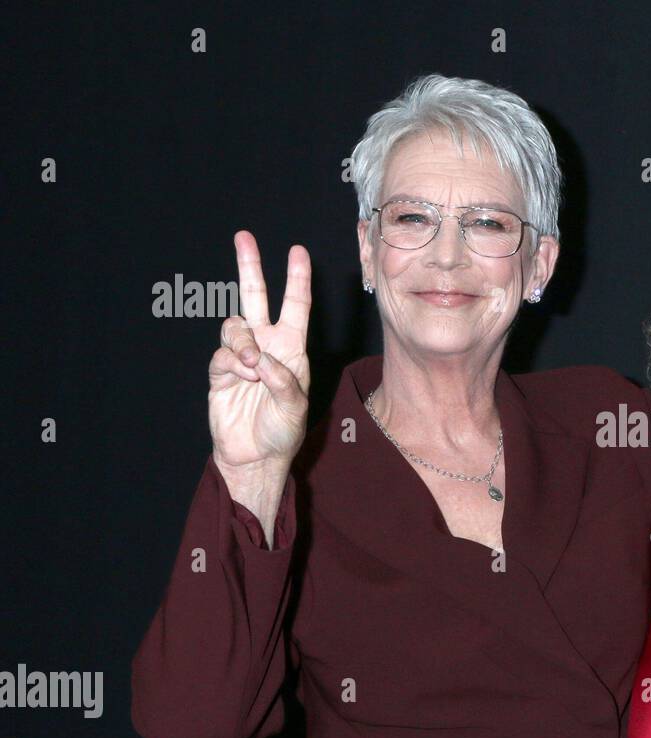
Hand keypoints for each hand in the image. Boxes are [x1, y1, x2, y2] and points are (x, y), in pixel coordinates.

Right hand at [209, 231, 311, 476]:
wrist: (255, 455)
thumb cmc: (283, 431)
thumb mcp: (295, 407)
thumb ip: (283, 381)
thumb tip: (260, 359)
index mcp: (292, 348)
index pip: (295, 306)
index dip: (297, 279)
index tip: (298, 252)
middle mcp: (267, 345)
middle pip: (256, 297)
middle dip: (250, 267)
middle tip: (244, 237)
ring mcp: (241, 356)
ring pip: (234, 324)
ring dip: (242, 339)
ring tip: (251, 364)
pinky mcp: (220, 371)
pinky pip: (222, 352)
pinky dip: (232, 361)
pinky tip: (242, 376)